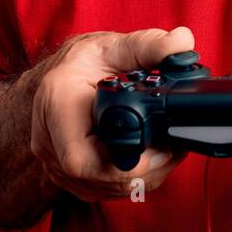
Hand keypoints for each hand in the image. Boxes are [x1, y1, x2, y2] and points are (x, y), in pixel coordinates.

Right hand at [29, 26, 193, 202]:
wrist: (58, 78)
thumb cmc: (83, 62)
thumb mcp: (115, 46)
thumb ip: (150, 45)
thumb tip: (181, 42)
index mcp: (58, 104)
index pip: (80, 158)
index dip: (124, 165)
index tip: (159, 149)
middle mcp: (49, 141)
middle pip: (100, 178)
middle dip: (145, 169)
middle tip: (173, 147)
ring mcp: (56, 164)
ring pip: (105, 189)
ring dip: (143, 176)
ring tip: (167, 149)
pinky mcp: (69, 177)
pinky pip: (103, 189)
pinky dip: (132, 179)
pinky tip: (150, 158)